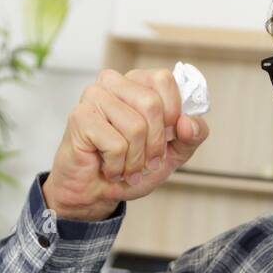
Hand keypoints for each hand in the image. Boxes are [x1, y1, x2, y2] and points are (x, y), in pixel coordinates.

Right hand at [42, 67, 209, 220]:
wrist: (97, 192)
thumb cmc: (130, 166)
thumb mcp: (173, 153)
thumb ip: (192, 136)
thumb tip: (188, 123)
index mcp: (137, 82)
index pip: (164, 80)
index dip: (171, 115)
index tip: (164, 137)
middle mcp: (114, 82)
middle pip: (151, 104)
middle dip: (155, 144)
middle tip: (146, 162)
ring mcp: (94, 96)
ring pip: (135, 127)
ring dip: (135, 160)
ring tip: (126, 168)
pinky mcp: (80, 117)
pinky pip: (116, 144)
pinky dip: (117, 166)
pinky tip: (109, 168)